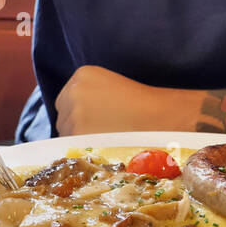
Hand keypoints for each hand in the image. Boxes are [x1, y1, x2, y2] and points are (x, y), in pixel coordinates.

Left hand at [55, 65, 201, 134]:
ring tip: (107, 142)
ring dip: (82, 141)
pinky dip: (86, 151)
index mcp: (82, 75)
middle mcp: (73, 91)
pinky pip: (74, 148)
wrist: (161, 117)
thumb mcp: (112, 87)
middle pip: (64, 117)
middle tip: (103, 135)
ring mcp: (74, 113)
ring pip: (68, 134)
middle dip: (78, 128)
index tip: (97, 122)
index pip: (67, 100)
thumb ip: (90, 96)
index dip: (81, 114)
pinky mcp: (78, 135)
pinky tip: (105, 148)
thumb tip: (77, 117)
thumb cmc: (144, 105)